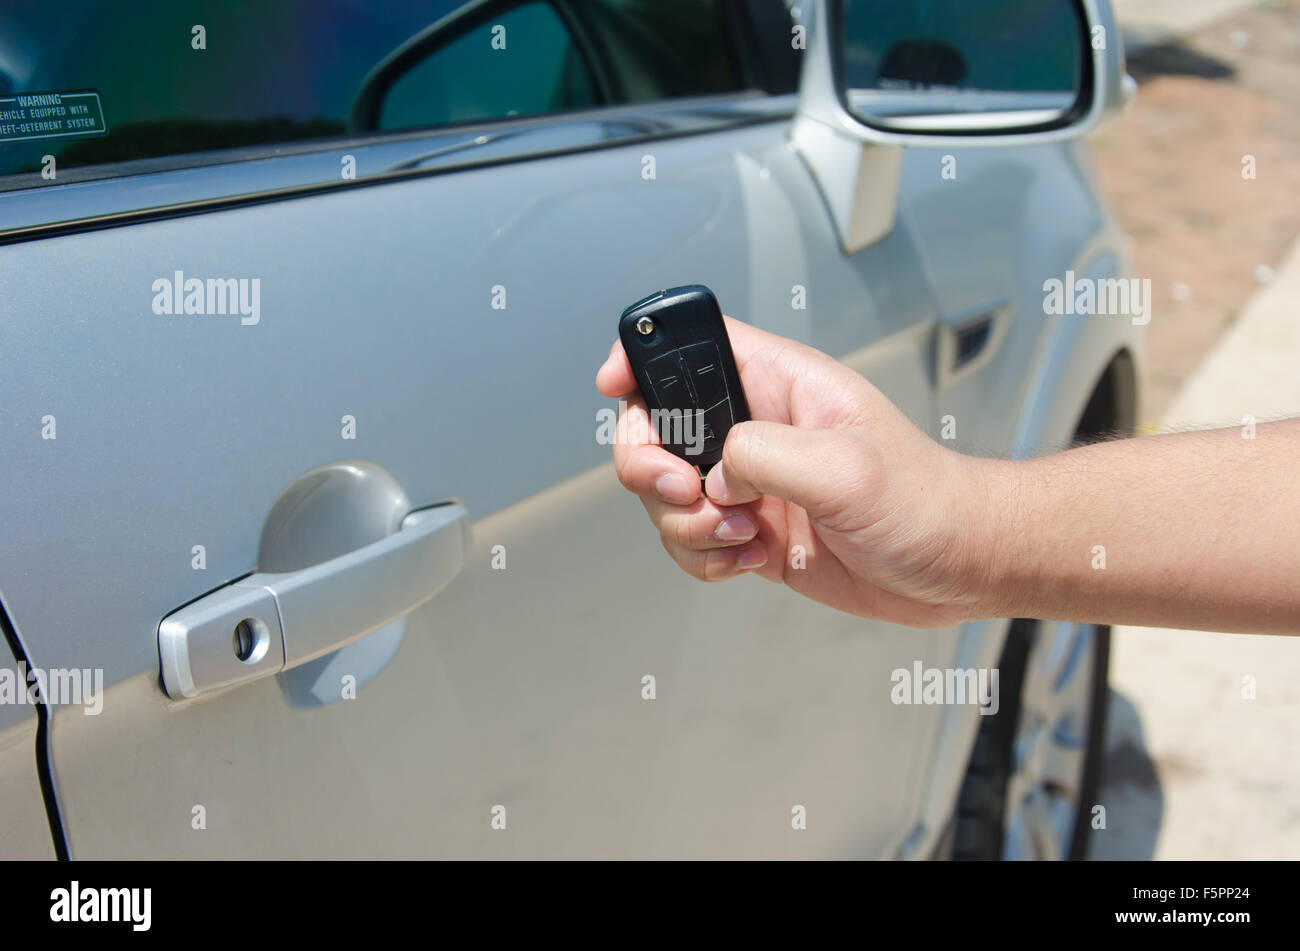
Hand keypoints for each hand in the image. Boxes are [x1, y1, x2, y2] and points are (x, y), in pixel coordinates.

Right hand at [596, 316, 997, 627]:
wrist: (956, 567)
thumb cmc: (927, 502)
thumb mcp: (845, 468)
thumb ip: (763, 455)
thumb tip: (714, 475)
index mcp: (779, 383)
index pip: (691, 343)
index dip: (641, 355)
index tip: (614, 386)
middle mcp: (756, 428)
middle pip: (654, 427)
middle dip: (649, 467)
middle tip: (687, 492)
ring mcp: (750, 482)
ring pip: (664, 495)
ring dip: (684, 525)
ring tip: (743, 533)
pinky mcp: (751, 530)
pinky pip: (691, 541)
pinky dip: (704, 558)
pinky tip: (751, 560)